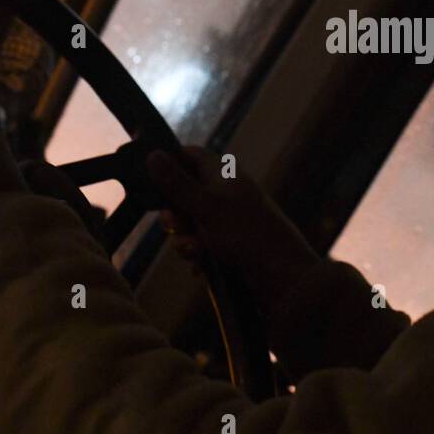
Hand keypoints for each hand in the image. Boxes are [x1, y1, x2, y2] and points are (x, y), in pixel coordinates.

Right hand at [147, 147, 317, 313]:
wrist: (283, 279)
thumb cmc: (247, 235)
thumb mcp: (206, 206)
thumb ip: (177, 183)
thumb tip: (152, 154)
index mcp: (224, 174)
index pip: (190, 155)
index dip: (169, 163)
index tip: (150, 179)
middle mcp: (226, 193)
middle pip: (184, 194)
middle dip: (175, 215)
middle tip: (178, 225)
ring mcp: (228, 221)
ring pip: (190, 225)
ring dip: (187, 241)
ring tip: (198, 252)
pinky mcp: (230, 246)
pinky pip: (201, 247)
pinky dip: (199, 256)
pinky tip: (203, 267)